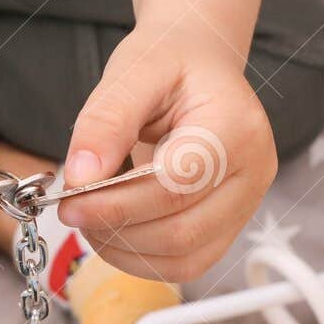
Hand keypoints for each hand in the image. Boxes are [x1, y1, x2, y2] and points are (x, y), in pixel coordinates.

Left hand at [56, 26, 275, 281]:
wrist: (199, 61)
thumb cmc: (169, 60)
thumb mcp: (132, 71)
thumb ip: (106, 122)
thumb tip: (79, 179)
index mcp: (236, 127)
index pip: (175, 186)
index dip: (117, 203)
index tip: (69, 200)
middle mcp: (254, 172)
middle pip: (181, 231)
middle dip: (117, 229)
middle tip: (72, 211)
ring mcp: (247, 204)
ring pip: (184, 259)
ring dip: (126, 250)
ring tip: (92, 217)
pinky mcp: (230, 225)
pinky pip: (186, 263)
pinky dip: (142, 257)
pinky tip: (115, 229)